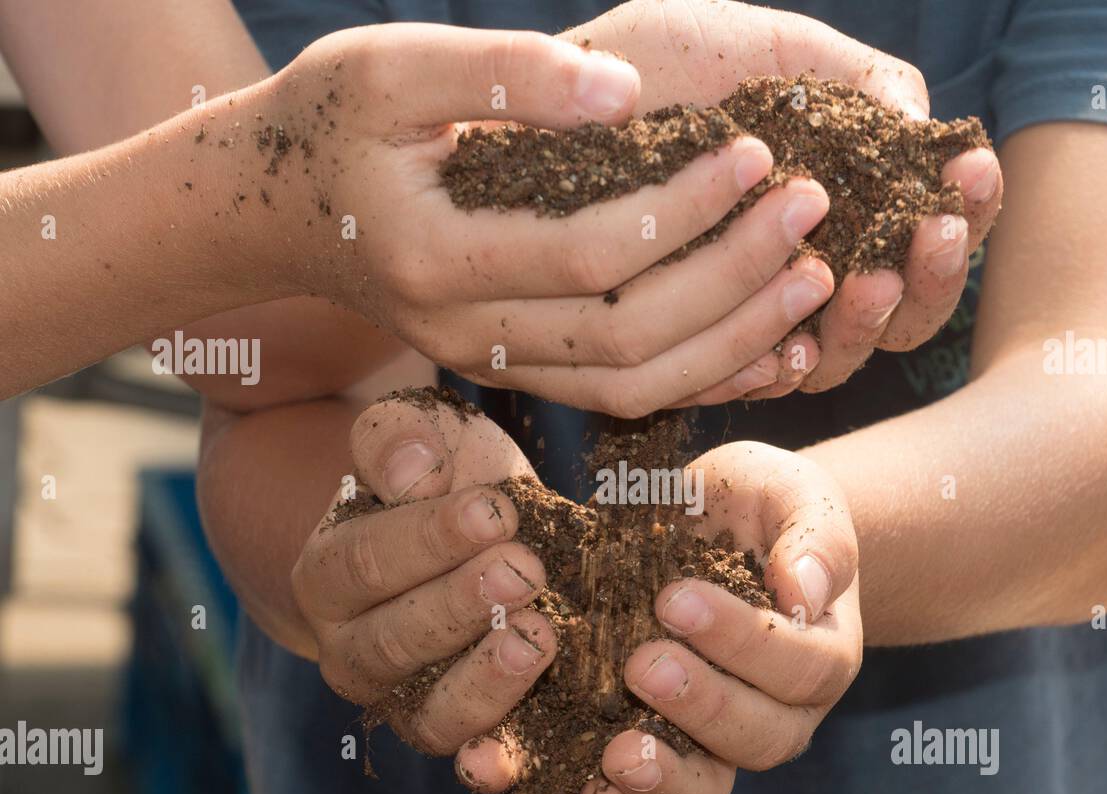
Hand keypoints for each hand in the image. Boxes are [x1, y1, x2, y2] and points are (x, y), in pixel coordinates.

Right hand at [257, 23, 832, 414]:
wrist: (273, 215)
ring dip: (734, 341)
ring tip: (815, 281)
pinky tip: (769, 343)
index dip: (683, 210)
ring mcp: (491, 366)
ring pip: (636, 385)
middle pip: (629, 336)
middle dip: (732, 279)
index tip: (757, 154)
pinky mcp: (515, 370)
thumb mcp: (392, 66)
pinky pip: (622, 397)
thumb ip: (507, 74)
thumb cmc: (329, 123)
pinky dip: (701, 376)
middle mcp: (466, 336)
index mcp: (434, 260)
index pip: (589, 253)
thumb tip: (626, 91)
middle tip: (811, 214)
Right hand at [290, 393, 558, 755]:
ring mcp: (406, 702)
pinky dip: (494, 764)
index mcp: (328, 575)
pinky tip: (515, 756)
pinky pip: (473, 758)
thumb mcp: (428, 442)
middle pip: (395, 640)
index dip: (429, 540)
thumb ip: (399, 439)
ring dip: (488, 680)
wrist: (482, 534)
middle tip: (524, 569)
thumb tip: (410, 467)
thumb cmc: (452, 482)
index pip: (366, 562)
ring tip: (540, 636)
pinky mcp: (461, 735)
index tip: (494, 512)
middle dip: (462, 606)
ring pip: (432, 712)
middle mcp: (354, 652)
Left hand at [457, 441, 863, 793]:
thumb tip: (803, 590)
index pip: (799, 664)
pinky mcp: (664, 748)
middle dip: (701, 705)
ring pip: (709, 785)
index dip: (740, 640)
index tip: (674, 599)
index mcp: (823, 652)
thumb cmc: (762, 506)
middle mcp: (782, 712)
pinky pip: (647, 789)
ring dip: (664, 777)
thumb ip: (814, 535)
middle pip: (760, 736)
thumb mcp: (794, 495)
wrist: (717, 526)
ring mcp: (722, 741)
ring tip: (615, 752)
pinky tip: (582, 792)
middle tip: (641, 665)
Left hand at [562, 0, 1003, 393]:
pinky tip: (799, 344)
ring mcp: (755, 320)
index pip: (932, 231)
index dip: (969, 209)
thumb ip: (853, 80)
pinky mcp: (694, 355)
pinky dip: (782, 370)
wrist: (547, 103)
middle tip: (934, 227)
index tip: (971, 167)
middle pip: (905, 311)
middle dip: (935, 274)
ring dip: (871, 324)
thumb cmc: (657, 65)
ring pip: (840, 360)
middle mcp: (809, 272)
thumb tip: (927, 128)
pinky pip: (750, 388)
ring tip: (873, 274)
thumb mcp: (765, 49)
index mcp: (843, 204)